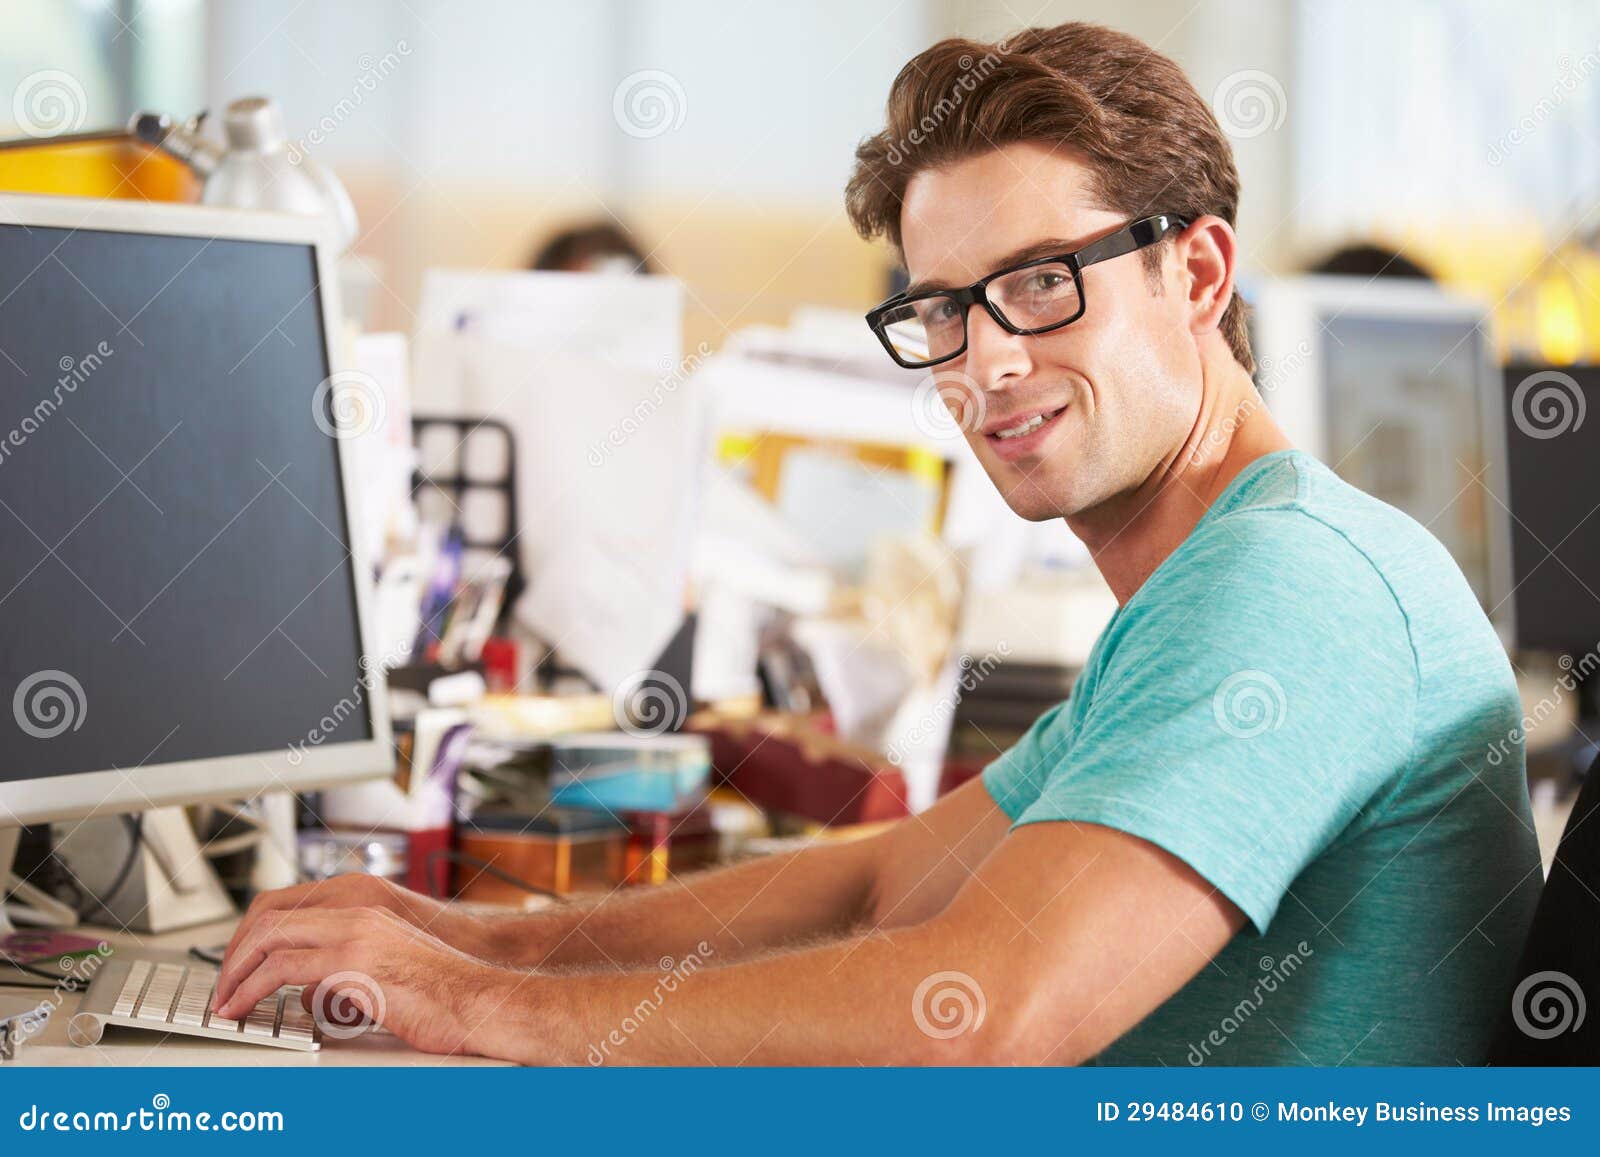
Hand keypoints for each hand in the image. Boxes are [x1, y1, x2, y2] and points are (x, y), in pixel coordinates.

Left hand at [214, 905, 534, 1060]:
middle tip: (222, 985)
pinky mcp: (352, 962)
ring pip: (268, 935)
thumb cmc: (444, 990)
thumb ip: (344, 969)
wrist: (481, 998)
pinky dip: (249, 989)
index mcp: (364, 904)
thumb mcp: (385, 968)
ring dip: (234, 970)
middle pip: (268, 913)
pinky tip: (241, 1009)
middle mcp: (355, 908)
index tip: (236, 965)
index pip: (287, 903)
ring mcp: (354, 931)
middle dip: (234, 951)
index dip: (251, 934)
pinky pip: (280, 969)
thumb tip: (308, 992)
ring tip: (224, 1001)